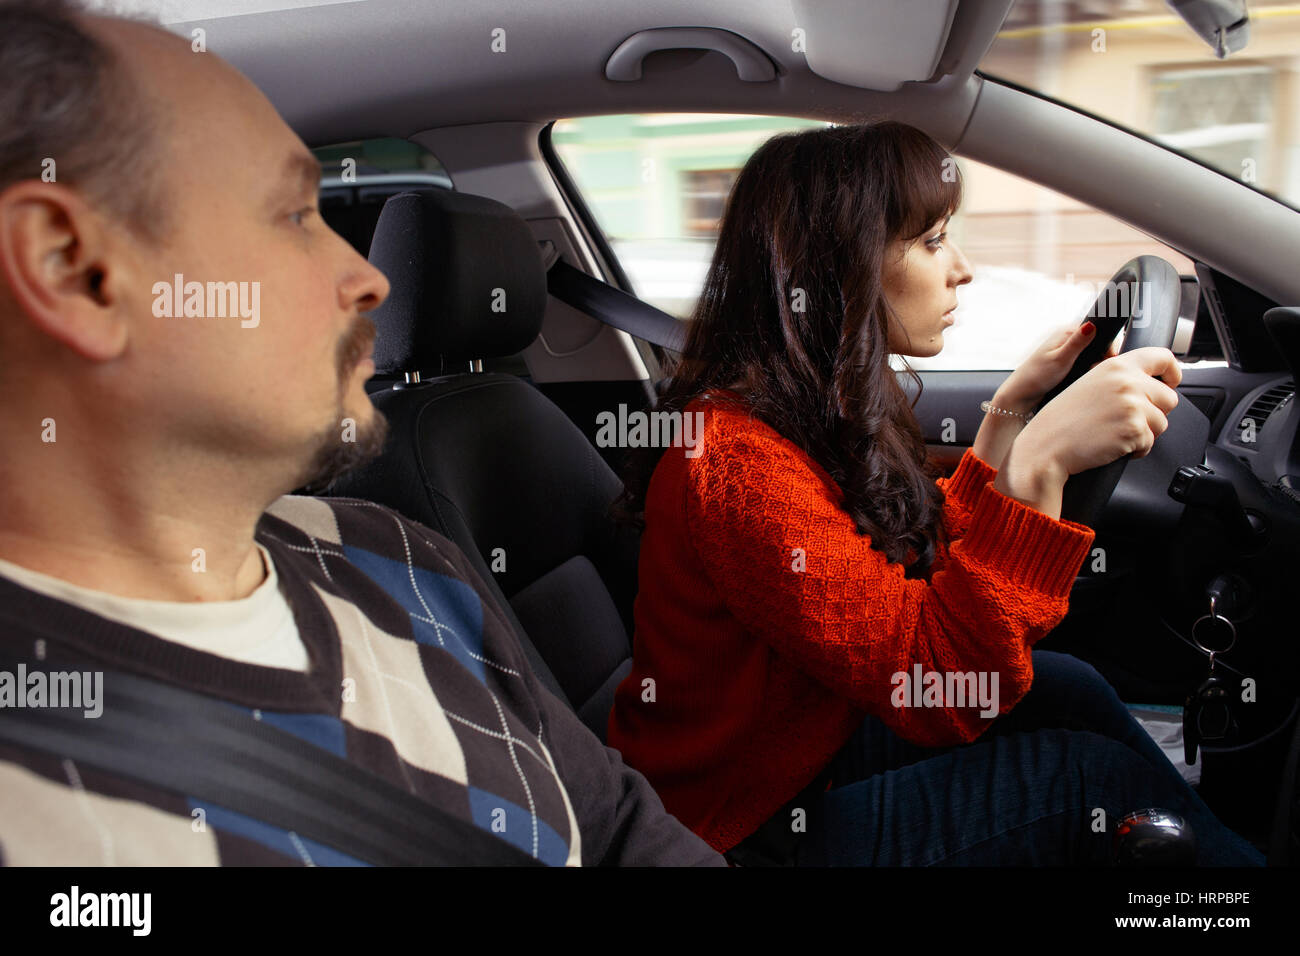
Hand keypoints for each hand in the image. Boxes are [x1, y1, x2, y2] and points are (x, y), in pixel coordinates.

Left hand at [995, 321, 1120, 410]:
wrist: (1020, 394)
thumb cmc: (1036, 377)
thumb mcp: (1060, 360)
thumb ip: (1077, 343)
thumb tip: (1092, 325)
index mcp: (1065, 332)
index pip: (1099, 330)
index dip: (1107, 345)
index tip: (1107, 360)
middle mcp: (1066, 339)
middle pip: (1097, 343)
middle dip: (1101, 357)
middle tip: (1093, 371)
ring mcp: (1066, 351)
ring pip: (1091, 355)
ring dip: (1094, 366)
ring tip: (1085, 376)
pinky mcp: (1065, 362)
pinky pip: (1084, 363)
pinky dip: (1086, 371)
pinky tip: (1081, 379)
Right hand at [1016, 347, 1181, 478]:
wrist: (1046, 446)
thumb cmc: (1061, 420)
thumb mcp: (1089, 383)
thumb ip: (1120, 378)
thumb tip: (1150, 385)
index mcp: (1117, 366)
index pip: (1162, 357)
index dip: (1172, 371)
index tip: (1171, 381)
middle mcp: (1128, 382)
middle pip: (1168, 397)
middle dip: (1154, 412)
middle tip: (1128, 420)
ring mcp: (1133, 406)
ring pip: (1162, 423)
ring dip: (1144, 432)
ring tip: (1115, 433)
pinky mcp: (1135, 430)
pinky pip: (1149, 443)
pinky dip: (1135, 449)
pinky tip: (1113, 445)